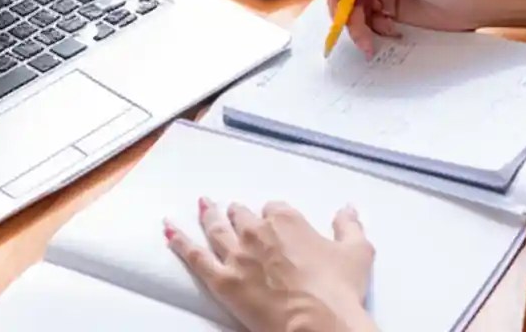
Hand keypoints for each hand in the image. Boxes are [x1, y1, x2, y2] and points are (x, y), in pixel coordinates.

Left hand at [167, 199, 376, 331]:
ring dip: (208, 216)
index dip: (273, 214)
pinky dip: (179, 241)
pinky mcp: (222, 280)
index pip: (274, 208)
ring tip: (203, 206)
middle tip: (233, 210)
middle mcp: (257, 232)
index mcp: (287, 220)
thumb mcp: (357, 252)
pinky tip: (169, 231)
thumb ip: (350, 226)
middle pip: (242, 216)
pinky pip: (195, 256)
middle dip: (238, 213)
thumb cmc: (339, 290)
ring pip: (216, 229)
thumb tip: (347, 209)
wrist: (318, 325)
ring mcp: (236, 256)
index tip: (273, 218)